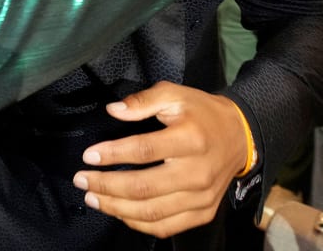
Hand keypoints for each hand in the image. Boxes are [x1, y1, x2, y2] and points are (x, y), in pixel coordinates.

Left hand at [71, 81, 248, 237]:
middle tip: (82, 179)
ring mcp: (202, 197)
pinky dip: (138, 223)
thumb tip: (113, 110)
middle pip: (144, 187)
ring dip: (116, 208)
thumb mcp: (175, 94)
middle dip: (106, 186)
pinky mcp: (204, 212)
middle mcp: (197, 172)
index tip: (88, 156)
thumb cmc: (202, 114)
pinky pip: (166, 227)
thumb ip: (143, 101)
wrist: (240, 136)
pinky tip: (119, 212)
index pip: (144, 151)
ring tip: (93, 197)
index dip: (113, 155)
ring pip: (151, 212)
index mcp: (190, 139)